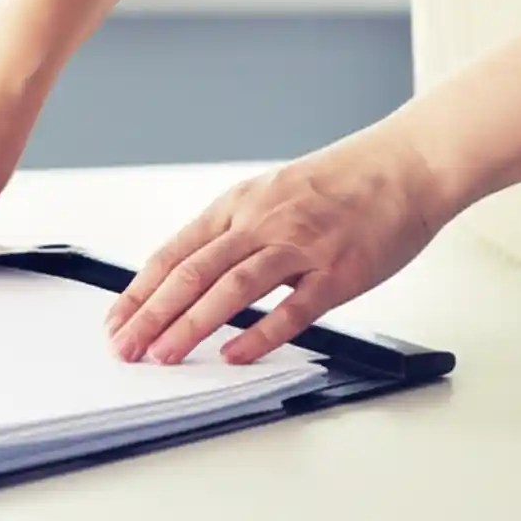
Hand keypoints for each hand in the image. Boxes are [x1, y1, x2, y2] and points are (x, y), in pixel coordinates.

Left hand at [105, 121, 453, 364]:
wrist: (404, 164)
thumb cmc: (338, 184)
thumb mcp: (269, 196)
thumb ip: (233, 234)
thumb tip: (191, 275)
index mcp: (237, 206)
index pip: (173, 254)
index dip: (139, 292)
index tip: (116, 321)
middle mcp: (260, 223)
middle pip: (191, 273)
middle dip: (151, 315)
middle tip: (125, 348)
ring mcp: (299, 246)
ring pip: (231, 289)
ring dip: (191, 325)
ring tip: (163, 355)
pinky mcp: (339, 271)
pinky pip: (293, 308)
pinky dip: (260, 334)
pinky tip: (234, 355)